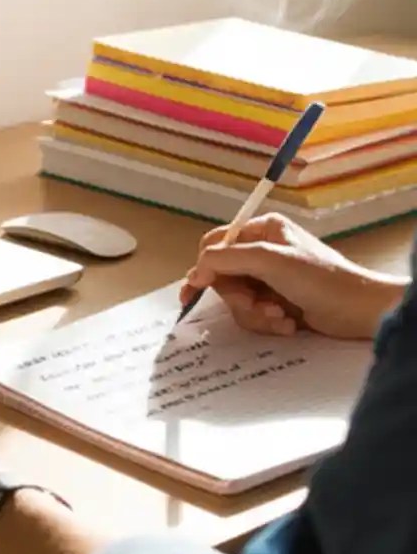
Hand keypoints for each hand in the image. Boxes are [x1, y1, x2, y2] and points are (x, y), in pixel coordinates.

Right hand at [182, 213, 407, 338]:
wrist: (359, 311)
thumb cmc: (320, 279)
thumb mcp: (267, 260)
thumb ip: (224, 259)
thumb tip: (194, 273)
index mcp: (262, 230)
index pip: (215, 244)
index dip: (205, 267)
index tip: (199, 288)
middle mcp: (263, 251)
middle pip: (223, 276)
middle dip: (239, 297)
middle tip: (256, 304)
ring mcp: (270, 278)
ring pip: (237, 300)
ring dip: (255, 313)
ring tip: (281, 316)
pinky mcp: (277, 302)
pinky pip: (253, 314)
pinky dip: (268, 322)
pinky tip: (289, 323)